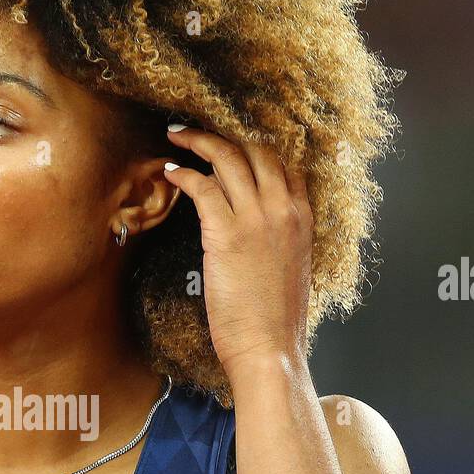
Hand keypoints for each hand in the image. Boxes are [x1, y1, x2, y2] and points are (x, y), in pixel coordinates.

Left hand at [164, 127, 313, 385]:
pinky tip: (170, 171)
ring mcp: (257, 218)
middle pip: (257, 148)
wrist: (271, 348)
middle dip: (226, 130)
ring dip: (199, 140)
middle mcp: (283, 209)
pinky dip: (183, 173)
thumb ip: (280, 239)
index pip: (286, 161)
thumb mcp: (291, 268)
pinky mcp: (227, 233)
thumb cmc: (276, 320)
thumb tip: (256, 228)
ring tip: (177, 135)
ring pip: (228, 157)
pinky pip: (202, 186)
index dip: (259, 141)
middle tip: (199, 125)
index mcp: (303, 217)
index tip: (236, 133)